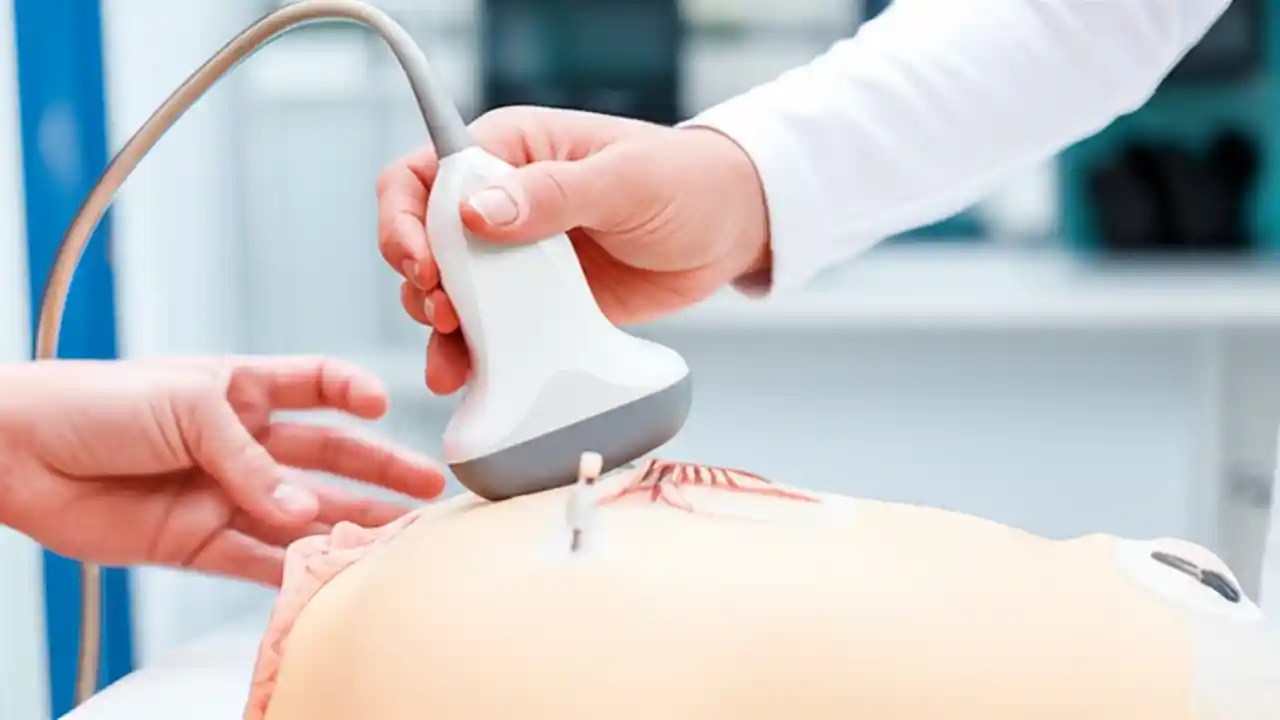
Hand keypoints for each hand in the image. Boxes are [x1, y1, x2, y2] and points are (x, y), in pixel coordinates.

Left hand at [0, 357, 444, 585]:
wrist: (17, 453)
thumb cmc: (94, 402)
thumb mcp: (188, 406)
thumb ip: (250, 462)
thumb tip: (303, 511)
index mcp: (239, 387)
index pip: (314, 382)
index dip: (352, 391)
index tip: (383, 406)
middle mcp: (240, 441)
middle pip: (327, 455)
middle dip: (379, 468)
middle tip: (429, 485)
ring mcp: (223, 491)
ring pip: (304, 511)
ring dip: (351, 522)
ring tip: (400, 535)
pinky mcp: (198, 539)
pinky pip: (259, 557)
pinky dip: (296, 566)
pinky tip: (335, 568)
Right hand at [377, 106, 769, 393]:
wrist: (732, 231)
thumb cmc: (687, 181)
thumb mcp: (626, 180)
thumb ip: (554, 194)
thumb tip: (480, 213)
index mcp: (511, 151)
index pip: (426, 174)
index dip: (405, 218)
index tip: (423, 263)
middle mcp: (501, 203)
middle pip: (425, 241)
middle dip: (421, 282)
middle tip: (444, 316)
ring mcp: (515, 259)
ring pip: (448, 292)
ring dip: (439, 326)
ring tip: (452, 357)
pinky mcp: (536, 305)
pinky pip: (489, 330)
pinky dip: (471, 355)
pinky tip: (466, 378)